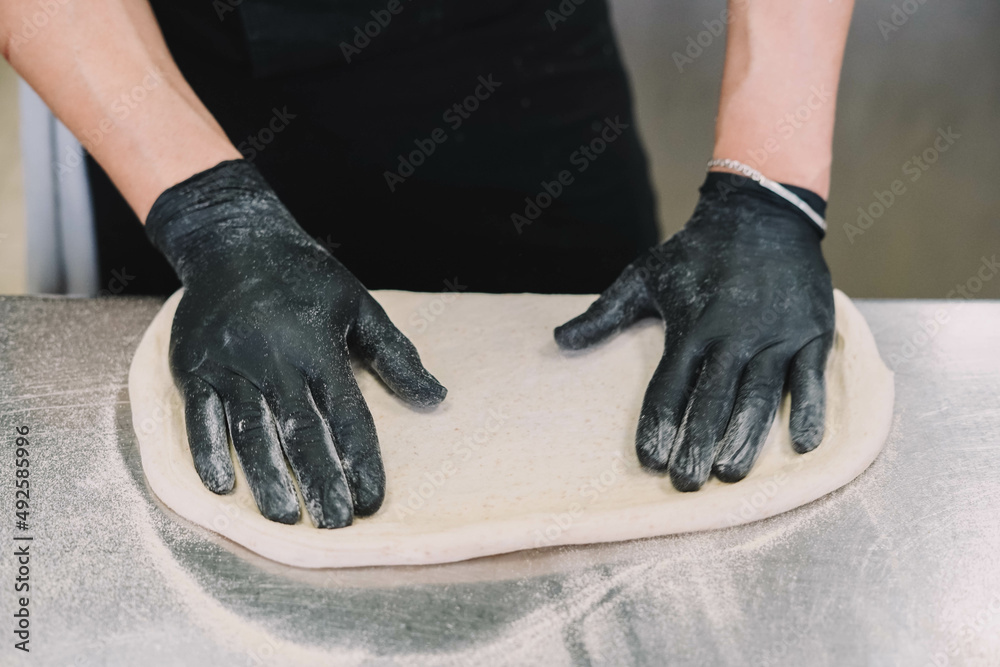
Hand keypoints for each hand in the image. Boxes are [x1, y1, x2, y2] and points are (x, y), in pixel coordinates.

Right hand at [145, 160, 445, 527]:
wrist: (233, 241)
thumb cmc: (305, 278)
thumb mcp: (359, 306)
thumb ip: (396, 356)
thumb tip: (438, 398)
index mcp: (317, 346)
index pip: (346, 415)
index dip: (360, 460)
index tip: (372, 500)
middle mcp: (272, 358)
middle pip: (299, 431)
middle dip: (319, 481)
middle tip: (334, 524)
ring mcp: (229, 364)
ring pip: (249, 431)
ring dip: (267, 477)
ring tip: (285, 518)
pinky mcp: (193, 367)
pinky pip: (199, 417)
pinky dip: (208, 452)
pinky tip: (223, 487)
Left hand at [555, 174, 833, 490]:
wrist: (762, 213)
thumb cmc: (696, 251)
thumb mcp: (643, 275)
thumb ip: (603, 314)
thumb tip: (559, 340)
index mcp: (691, 326)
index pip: (670, 386)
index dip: (658, 425)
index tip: (649, 461)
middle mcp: (733, 335)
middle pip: (713, 399)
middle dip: (698, 444)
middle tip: (687, 484)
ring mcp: (775, 335)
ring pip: (760, 395)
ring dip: (746, 437)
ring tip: (730, 474)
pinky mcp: (811, 332)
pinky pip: (811, 378)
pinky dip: (809, 409)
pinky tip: (801, 445)